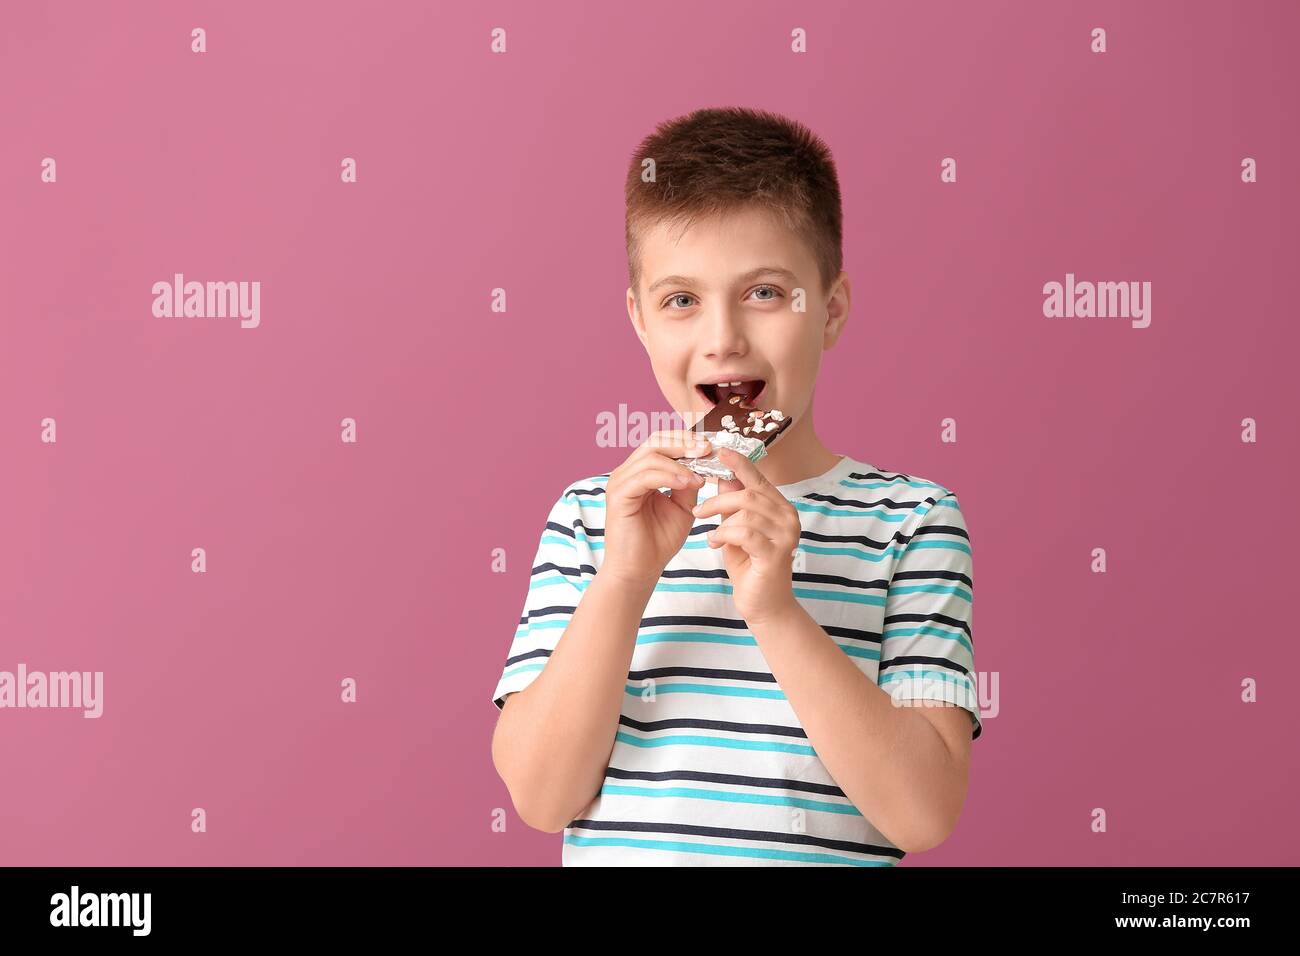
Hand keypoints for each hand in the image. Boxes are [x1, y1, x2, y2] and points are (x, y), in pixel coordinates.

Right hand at [601, 430, 708, 586]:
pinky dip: (669, 476)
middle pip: (655, 441)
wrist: (640, 570)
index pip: (661, 442)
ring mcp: (620, 482)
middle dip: (684, 443)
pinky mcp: (618, 495)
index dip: (686, 440)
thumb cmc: (659, 541)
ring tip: (700, 476)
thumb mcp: (683, 506)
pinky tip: (687, 484)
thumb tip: (702, 462)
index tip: (711, 446)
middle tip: (708, 449)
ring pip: (651, 456)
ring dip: (680, 463)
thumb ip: (689, 483)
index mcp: (640, 472)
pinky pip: (645, 476)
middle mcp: (627, 472)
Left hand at [690, 447, 802, 626]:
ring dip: (719, 520)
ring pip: (746, 512)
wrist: (763, 605)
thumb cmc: (749, 566)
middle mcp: (788, 517)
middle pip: (748, 494)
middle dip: (717, 501)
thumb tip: (722, 477)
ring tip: (708, 534)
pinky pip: (745, 533)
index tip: (718, 451)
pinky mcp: (776, 554)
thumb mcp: (736, 529)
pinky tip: (714, 543)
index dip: (738, 463)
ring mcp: (785, 535)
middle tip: (697, 511)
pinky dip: (724, 535)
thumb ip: (733, 505)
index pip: (758, 478)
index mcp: (780, 507)